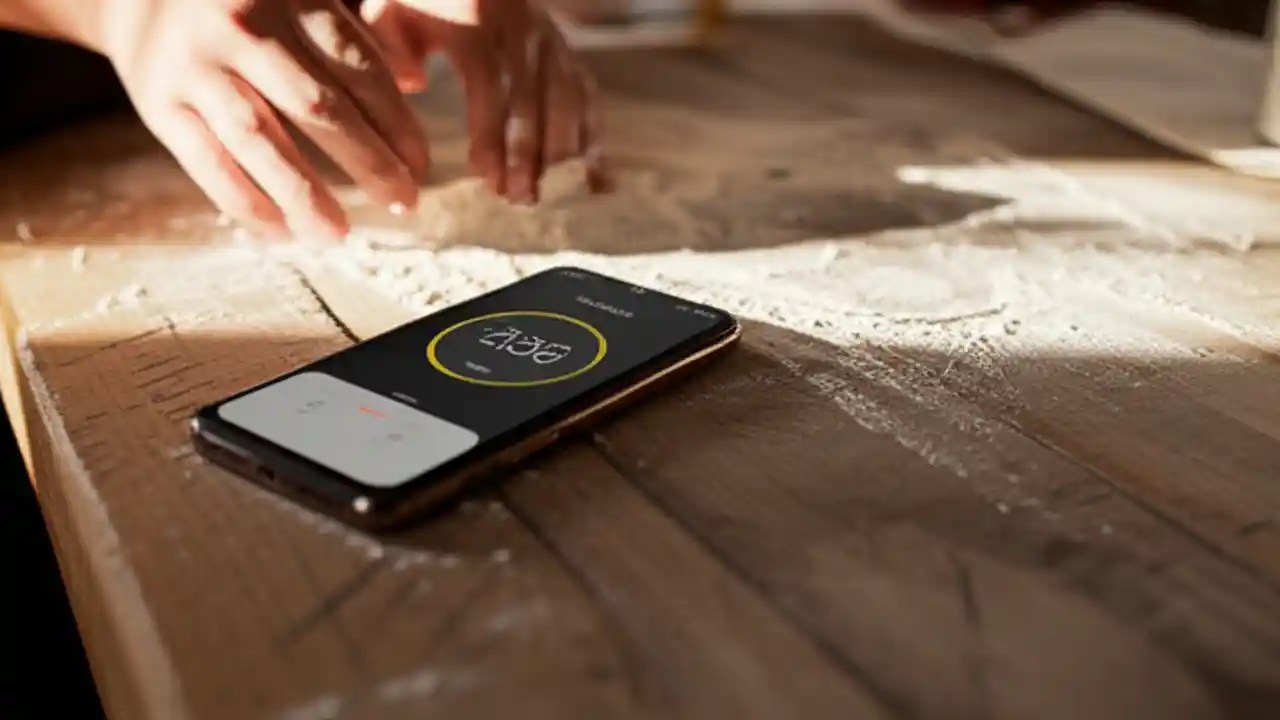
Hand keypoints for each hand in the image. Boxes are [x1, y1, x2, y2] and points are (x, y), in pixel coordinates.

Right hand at [92, 0, 430, 238]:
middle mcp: (241, 25)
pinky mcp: (157, 102)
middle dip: (368, 161)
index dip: (395, 123)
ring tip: (340, 233)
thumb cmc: (245, 3)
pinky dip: (246, 203)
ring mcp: (194, 65)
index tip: (421, 165)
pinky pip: (207, 162)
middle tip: (404, 201)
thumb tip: (416, 84)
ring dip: (306, 195)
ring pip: (260, 141)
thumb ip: (354, 35)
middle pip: (315, 106)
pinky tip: (281, 232)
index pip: (356, 68)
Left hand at [362, 0, 611, 202]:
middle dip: (530, 152)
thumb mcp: (393, 11)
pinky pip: (588, 99)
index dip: (493, 132)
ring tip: (552, 196)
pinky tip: (599, 183)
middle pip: (534, 97)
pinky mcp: (570, 55)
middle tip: (522, 199)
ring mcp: (552, 43)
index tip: (489, 178)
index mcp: (478, 22)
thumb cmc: (425, 1)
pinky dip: (595, 142)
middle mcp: (523, 31)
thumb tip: (415, 84)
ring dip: (562, 152)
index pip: (491, 80)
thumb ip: (394, 47)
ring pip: (568, 100)